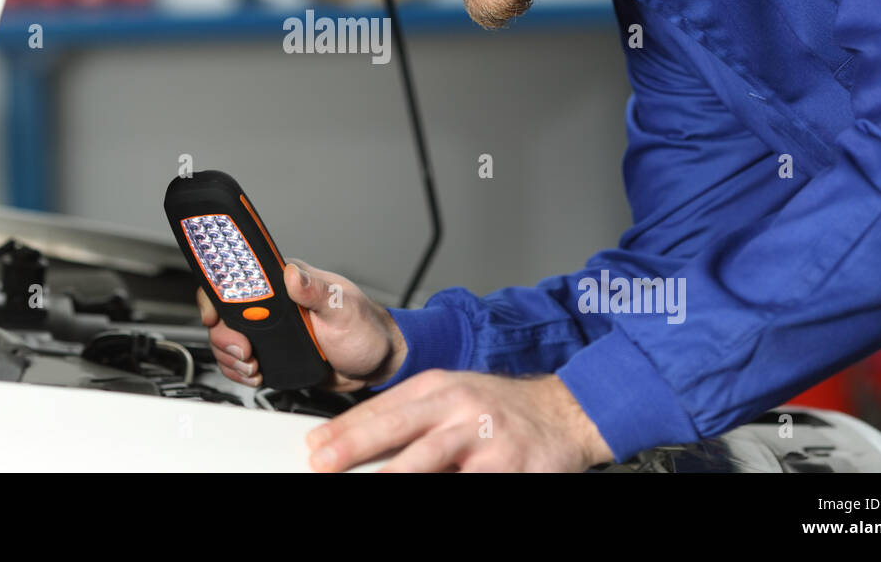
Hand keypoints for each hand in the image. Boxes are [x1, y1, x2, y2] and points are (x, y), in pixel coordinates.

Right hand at [195, 258, 406, 391]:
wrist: (375, 364)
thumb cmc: (366, 329)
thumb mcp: (343, 309)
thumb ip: (316, 292)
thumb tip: (292, 274)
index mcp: (286, 282)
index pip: (238, 277)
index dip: (218, 294)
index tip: (217, 315)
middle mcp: (274, 304)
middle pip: (226, 313)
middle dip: (226, 336)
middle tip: (245, 351)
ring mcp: (270, 330)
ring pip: (229, 339)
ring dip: (232, 357)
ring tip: (253, 365)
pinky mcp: (271, 352)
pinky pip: (240, 360)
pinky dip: (240, 370)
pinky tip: (255, 373)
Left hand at [304, 369, 614, 471]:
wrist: (563, 412)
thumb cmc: (499, 409)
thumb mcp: (452, 397)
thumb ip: (411, 416)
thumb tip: (357, 441)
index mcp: (439, 387)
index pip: (382, 408)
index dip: (345, 428)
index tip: (316, 446)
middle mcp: (458, 406)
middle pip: (398, 427)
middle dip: (355, 446)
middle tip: (324, 462)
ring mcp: (483, 436)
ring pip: (429, 458)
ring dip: (394, 475)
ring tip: (369, 483)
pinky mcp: (507, 465)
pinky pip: (469, 483)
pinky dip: (448, 488)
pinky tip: (427, 494)